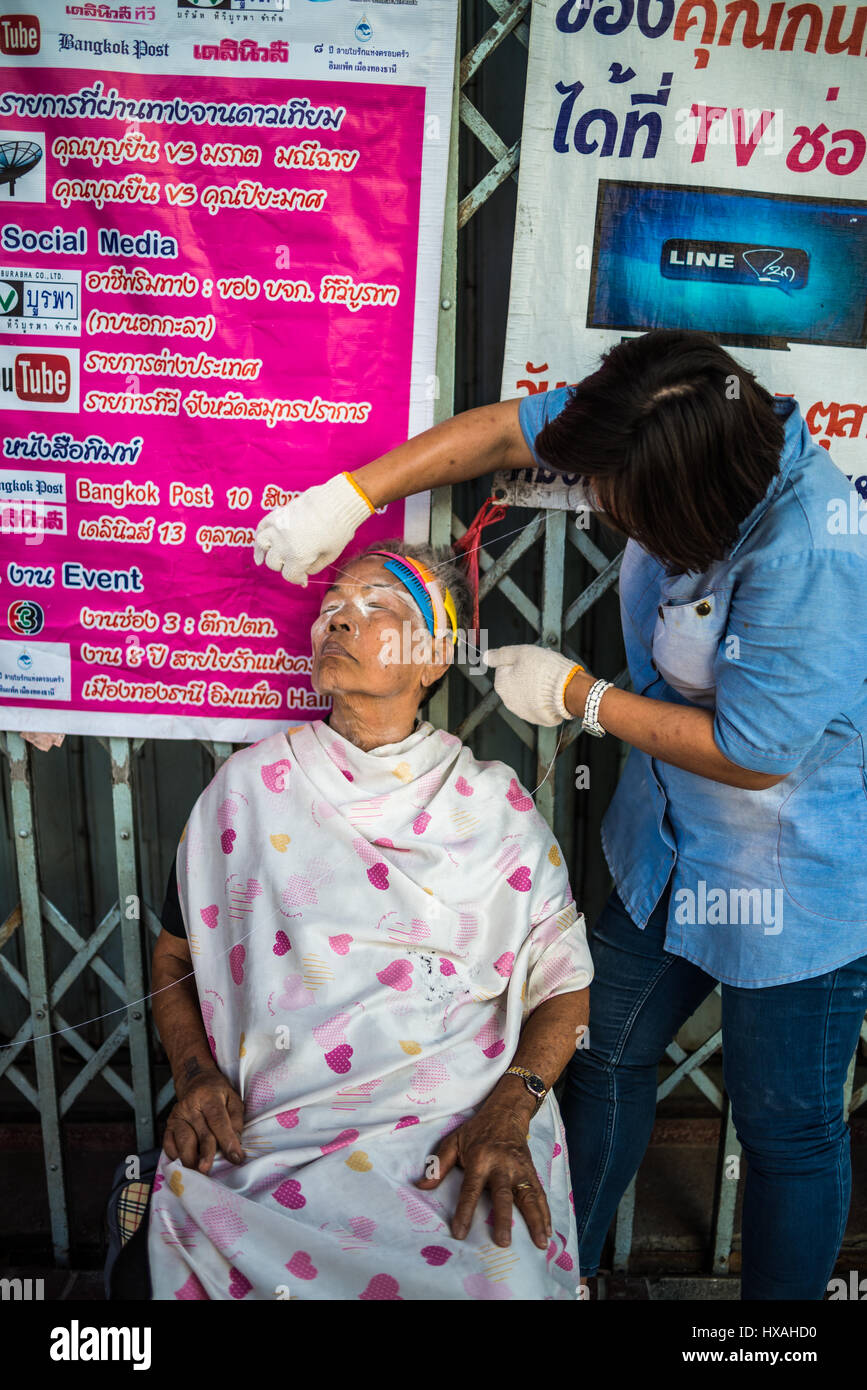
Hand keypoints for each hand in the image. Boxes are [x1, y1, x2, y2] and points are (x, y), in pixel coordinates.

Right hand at [163, 1064, 244, 1172]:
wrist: (196, 1081)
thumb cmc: (218, 1094)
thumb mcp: (233, 1099)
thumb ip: (236, 1120)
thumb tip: (235, 1144)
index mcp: (209, 1097)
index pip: (218, 1121)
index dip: (227, 1140)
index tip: (236, 1157)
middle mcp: (191, 1106)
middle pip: (200, 1133)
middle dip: (206, 1154)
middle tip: (209, 1170)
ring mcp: (177, 1115)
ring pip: (182, 1140)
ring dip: (189, 1159)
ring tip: (197, 1172)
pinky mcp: (169, 1124)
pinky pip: (168, 1143)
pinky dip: (175, 1155)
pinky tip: (183, 1162)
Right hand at [252, 472, 371, 585]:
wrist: (338, 501)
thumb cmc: (339, 528)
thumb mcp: (330, 555)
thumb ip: (315, 568)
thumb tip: (304, 574)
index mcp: (298, 556)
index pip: (290, 575)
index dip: (297, 578)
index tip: (303, 578)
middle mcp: (284, 543)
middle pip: (274, 563)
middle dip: (285, 566)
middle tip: (296, 563)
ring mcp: (278, 527)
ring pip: (262, 546)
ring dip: (269, 553)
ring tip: (274, 557)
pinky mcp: (277, 514)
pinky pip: (260, 528)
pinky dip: (258, 538)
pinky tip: (260, 548)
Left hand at [415, 1103, 551, 1248]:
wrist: (506, 1112)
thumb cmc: (476, 1131)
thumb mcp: (453, 1141)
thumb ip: (438, 1165)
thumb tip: (420, 1186)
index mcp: (479, 1159)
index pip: (470, 1189)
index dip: (464, 1211)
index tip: (460, 1233)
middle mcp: (502, 1166)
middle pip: (502, 1195)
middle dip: (503, 1219)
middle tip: (503, 1242)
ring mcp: (519, 1169)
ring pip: (528, 1196)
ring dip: (535, 1220)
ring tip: (540, 1243)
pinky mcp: (531, 1171)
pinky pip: (539, 1194)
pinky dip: (546, 1213)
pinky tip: (548, 1231)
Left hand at [485, 644, 584, 726]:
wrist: (568, 690)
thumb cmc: (545, 669)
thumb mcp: (520, 653)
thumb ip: (500, 655)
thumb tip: (485, 657)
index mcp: (501, 684)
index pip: (505, 666)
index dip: (519, 660)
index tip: (530, 659)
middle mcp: (508, 701)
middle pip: (515, 681)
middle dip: (526, 674)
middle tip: (542, 668)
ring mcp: (522, 712)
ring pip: (526, 693)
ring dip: (534, 686)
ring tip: (549, 680)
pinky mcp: (537, 718)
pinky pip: (537, 705)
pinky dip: (543, 699)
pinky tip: (552, 692)